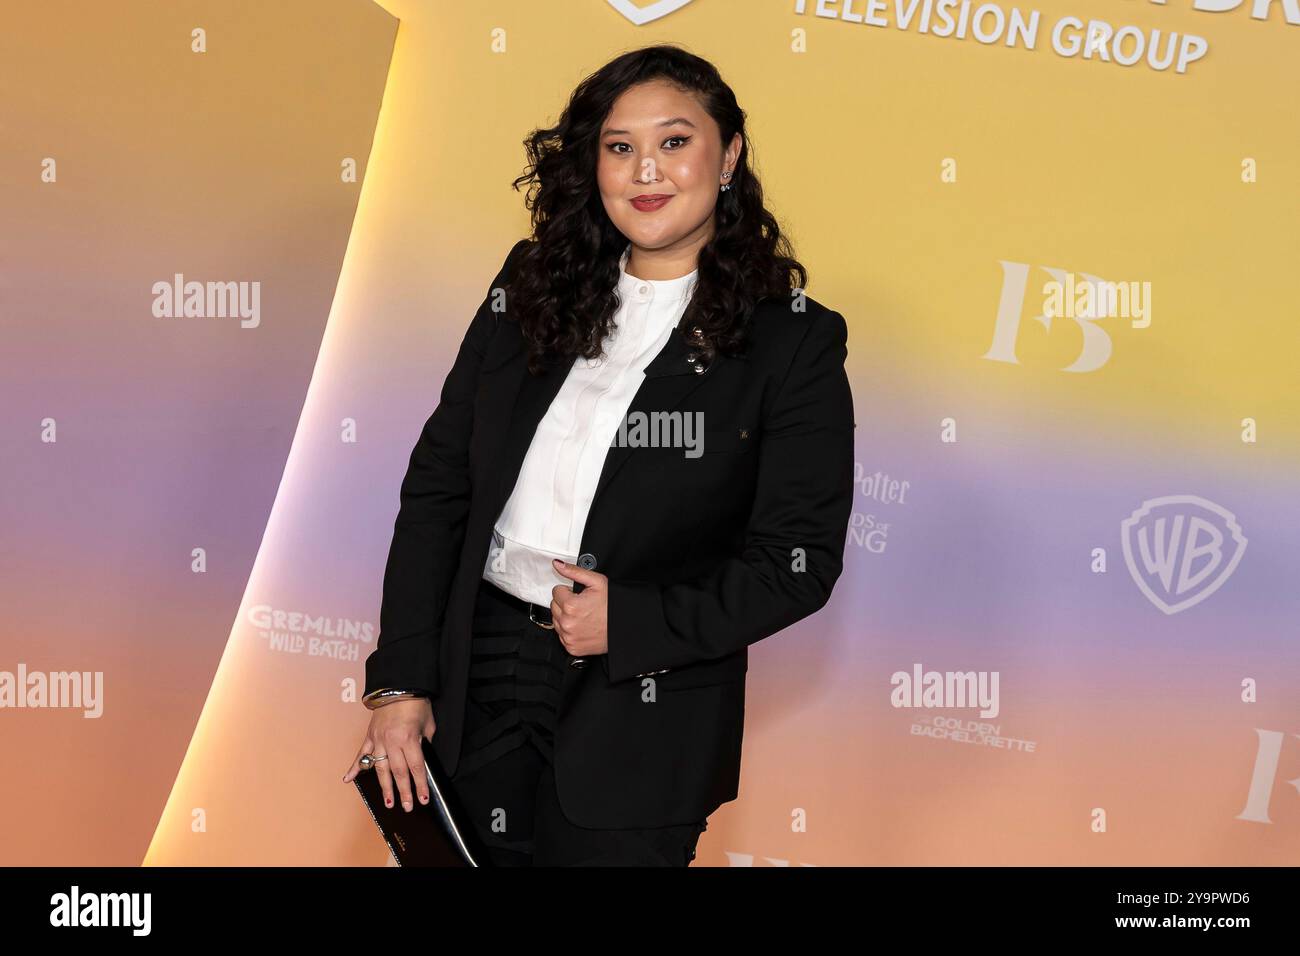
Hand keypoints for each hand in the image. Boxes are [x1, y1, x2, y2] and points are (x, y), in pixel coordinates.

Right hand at [341, 698, 435, 812]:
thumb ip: (425, 742)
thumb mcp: (428, 724)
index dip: (419, 785)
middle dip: (403, 792)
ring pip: (380, 768)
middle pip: (398, 772)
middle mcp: (391, 741)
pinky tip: (347, 780)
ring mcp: (378, 739)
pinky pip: (361, 753)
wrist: (398, 685)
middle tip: (406, 807)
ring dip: (384, 787)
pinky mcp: (370, 735)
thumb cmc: (416, 703)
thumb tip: (423, 756)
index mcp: (408, 738)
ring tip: (389, 803)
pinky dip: (354, 767)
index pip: (415, 767)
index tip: (422, 799)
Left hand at [550, 558, 607, 656]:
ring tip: (583, 616)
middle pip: (554, 606)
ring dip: (565, 617)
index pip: (556, 591)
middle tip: (582, 605)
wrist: (624, 627)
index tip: (579, 595)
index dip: (568, 591)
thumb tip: (557, 564)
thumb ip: (574, 572)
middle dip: (565, 603)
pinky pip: (561, 635)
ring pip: (556, 621)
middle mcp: (567, 623)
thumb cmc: (612, 605)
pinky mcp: (572, 648)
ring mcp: (569, 637)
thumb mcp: (596, 582)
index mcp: (571, 605)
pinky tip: (582, 627)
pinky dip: (569, 631)